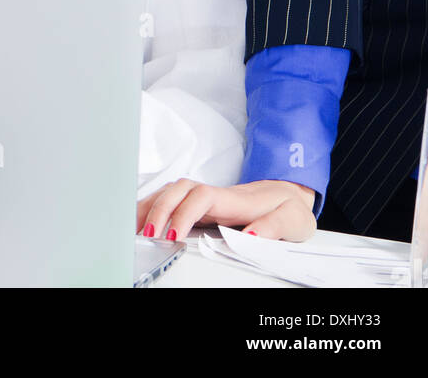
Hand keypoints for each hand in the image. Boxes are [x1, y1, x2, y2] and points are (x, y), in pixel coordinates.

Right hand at [136, 178, 316, 242]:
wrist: (290, 193)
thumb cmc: (290, 208)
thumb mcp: (293, 219)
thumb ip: (273, 226)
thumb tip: (250, 235)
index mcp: (235, 199)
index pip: (201, 197)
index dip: (183, 213)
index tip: (173, 235)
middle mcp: (217, 194)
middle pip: (178, 190)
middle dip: (158, 210)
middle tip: (147, 236)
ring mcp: (208, 197)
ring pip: (172, 192)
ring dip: (152, 206)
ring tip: (135, 227)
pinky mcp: (203, 204)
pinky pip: (173, 199)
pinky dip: (154, 206)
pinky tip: (143, 218)